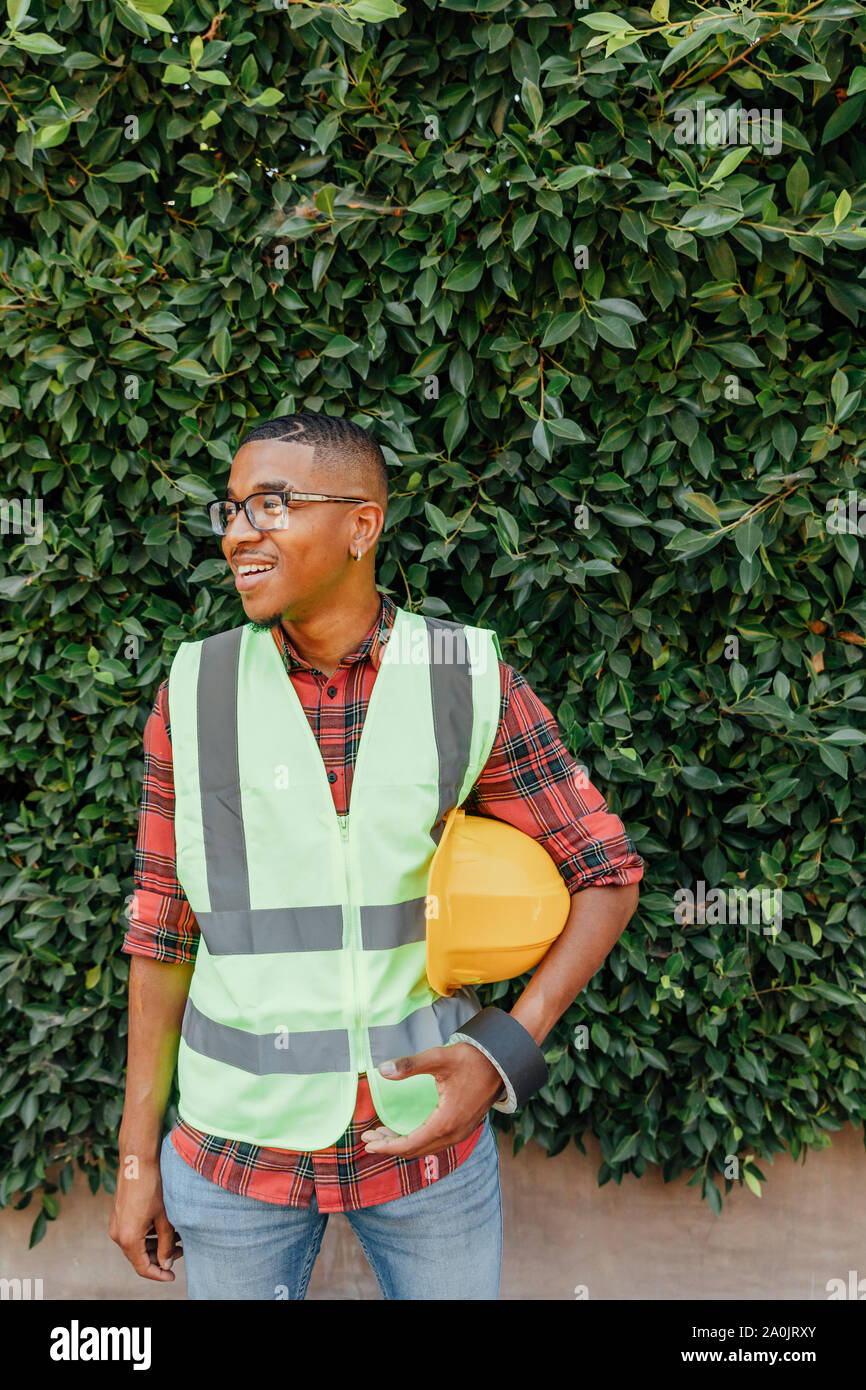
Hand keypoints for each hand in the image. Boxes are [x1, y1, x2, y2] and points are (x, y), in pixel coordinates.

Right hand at [109, 1158, 182, 1281]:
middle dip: (160, 1258)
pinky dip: (148, 1236)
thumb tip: (167, 1264)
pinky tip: (164, 1228)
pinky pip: (133, 1234)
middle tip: (181, 1251)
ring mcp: (116, 1224)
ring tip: (177, 1238)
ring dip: (155, 1246)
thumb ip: (166, 1244)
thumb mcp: (164, 1218)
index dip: (159, 1275)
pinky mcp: (118, 1215)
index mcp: (128, 1238)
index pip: (143, 1267)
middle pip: (139, 1257)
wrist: (137, 1160)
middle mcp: (117, 1234)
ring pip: (136, 1246)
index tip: (173, 1276)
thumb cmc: (153, 1187)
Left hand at [361, 1042, 502, 1159]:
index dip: (387, 1146)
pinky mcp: (464, 1128)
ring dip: (404, 1144)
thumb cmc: (471, 1060)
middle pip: (416, 1150)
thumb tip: (382, 1070)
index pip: (410, 1144)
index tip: (368, 1143)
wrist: (502, 1063)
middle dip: (390, 1146)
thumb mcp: (438, 1058)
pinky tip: (408, 1132)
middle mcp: (454, 1134)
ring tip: (383, 1135)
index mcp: (445, 1122)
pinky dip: (418, 1141)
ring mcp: (461, 1133)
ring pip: (426, 1148)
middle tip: (369, 1138)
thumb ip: (409, 1065)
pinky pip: (436, 1143)